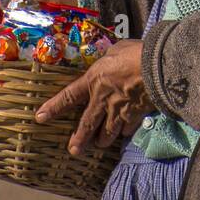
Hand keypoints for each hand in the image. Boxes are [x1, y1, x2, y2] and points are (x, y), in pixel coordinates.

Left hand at [34, 40, 152, 154]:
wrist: (158, 67)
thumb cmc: (137, 53)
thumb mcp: (118, 49)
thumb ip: (111, 57)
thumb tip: (112, 56)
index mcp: (94, 80)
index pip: (69, 96)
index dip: (54, 108)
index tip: (41, 118)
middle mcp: (103, 99)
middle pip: (87, 124)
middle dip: (79, 139)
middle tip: (74, 150)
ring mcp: (120, 110)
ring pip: (108, 132)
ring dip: (103, 140)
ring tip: (100, 145)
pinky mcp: (136, 116)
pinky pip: (128, 128)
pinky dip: (126, 131)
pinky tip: (126, 132)